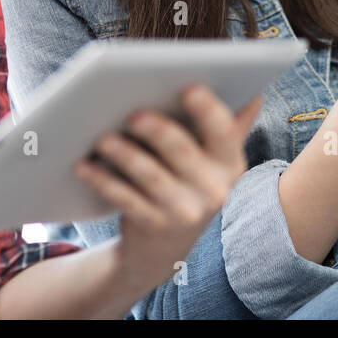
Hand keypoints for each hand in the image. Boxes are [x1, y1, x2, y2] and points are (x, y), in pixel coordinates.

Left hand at [75, 84, 259, 292]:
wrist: (162, 249)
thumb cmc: (188, 186)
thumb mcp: (213, 162)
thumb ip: (229, 127)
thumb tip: (253, 93)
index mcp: (231, 164)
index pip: (224, 133)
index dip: (207, 110)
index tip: (189, 88)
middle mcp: (215, 190)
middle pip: (183, 153)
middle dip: (159, 131)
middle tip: (133, 114)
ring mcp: (185, 212)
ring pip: (151, 177)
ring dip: (125, 155)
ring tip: (102, 137)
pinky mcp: (154, 228)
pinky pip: (126, 200)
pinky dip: (104, 181)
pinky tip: (85, 166)